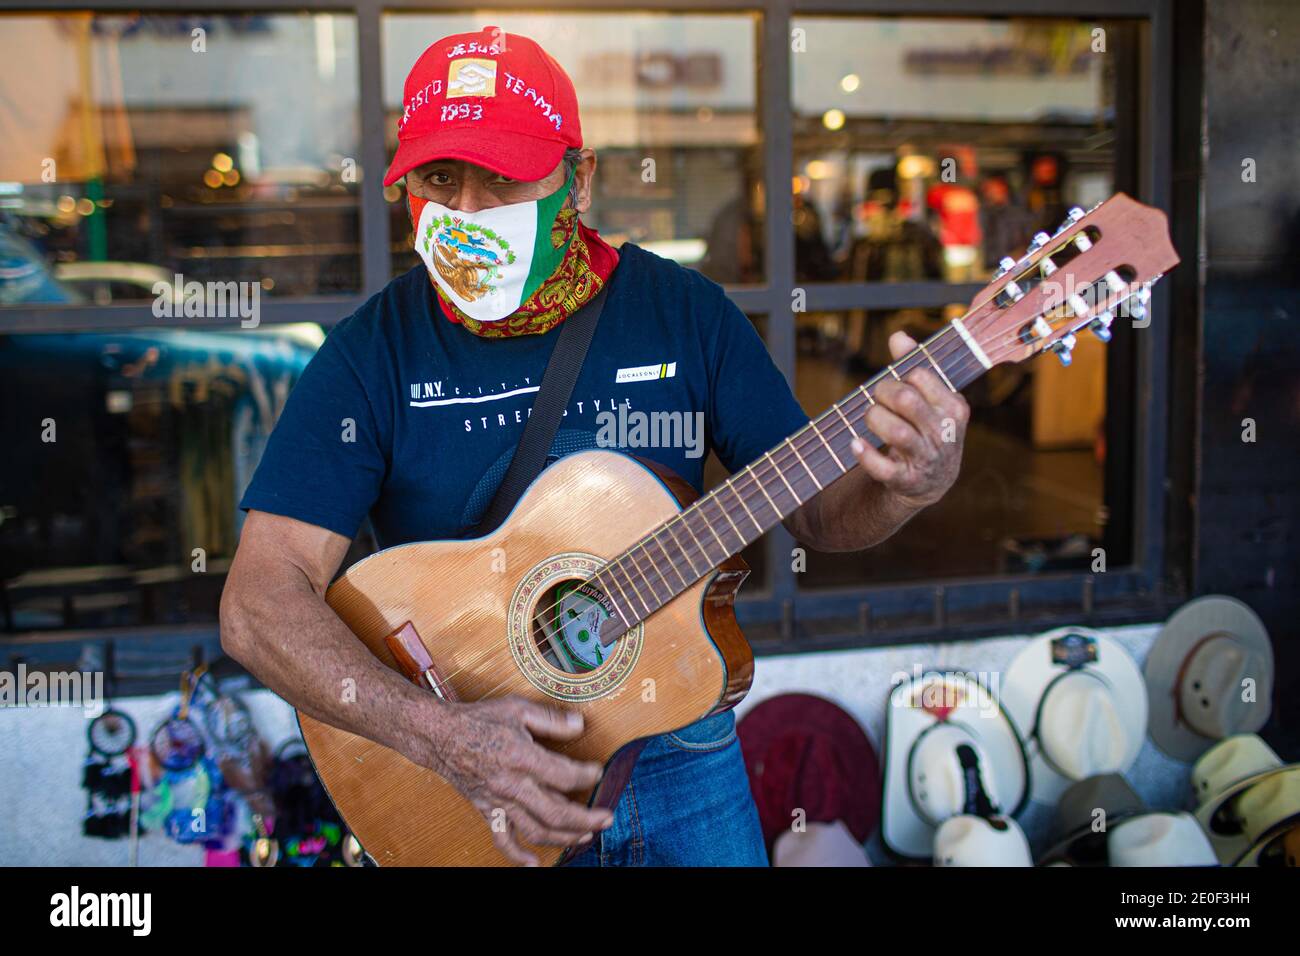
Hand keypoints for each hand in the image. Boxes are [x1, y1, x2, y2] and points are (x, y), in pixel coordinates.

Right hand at [404, 695, 612, 865]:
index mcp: (522, 757)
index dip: (588, 776)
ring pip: (536, 830)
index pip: (565, 776)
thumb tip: (580, 725)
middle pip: (557, 812)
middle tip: (606, 817)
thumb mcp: (518, 708)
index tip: (599, 771)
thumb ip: (551, 719)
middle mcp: (512, 784)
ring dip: (564, 838)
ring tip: (584, 837)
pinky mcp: (488, 810)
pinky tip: (534, 864)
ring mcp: (500, 801)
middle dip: (586, 818)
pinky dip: (518, 855)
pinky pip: (503, 839)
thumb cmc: (479, 720)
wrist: (441, 736)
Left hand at [850, 331, 969, 510]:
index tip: (895, 383)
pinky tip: (855, 443)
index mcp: (954, 407)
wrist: (932, 479)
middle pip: (906, 400)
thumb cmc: (927, 427)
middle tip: (877, 398)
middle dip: (882, 393)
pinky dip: (864, 454)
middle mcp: (944, 433)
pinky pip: (882, 467)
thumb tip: (898, 337)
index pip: (920, 376)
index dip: (899, 375)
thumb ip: (914, 365)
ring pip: (895, 432)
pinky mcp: (906, 480)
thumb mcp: (930, 398)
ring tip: (870, 417)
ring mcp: (926, 458)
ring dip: (873, 418)